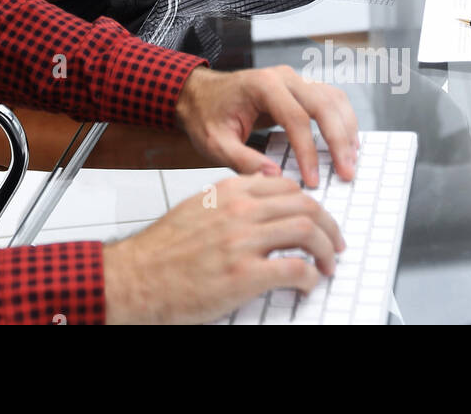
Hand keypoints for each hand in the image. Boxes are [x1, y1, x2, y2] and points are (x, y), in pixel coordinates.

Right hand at [103, 174, 344, 323]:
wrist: (137, 277)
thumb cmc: (163, 250)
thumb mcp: (197, 209)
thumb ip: (229, 202)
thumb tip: (261, 204)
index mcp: (228, 192)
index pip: (286, 186)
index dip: (309, 203)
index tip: (316, 219)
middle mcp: (238, 210)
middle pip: (304, 205)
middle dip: (328, 225)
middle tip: (333, 243)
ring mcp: (242, 242)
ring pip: (307, 231)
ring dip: (326, 250)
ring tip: (327, 264)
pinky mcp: (245, 275)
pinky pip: (296, 269)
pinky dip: (310, 277)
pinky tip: (306, 284)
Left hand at [174, 66, 358, 186]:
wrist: (199, 95)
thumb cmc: (206, 115)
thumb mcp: (215, 143)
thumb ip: (243, 160)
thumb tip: (275, 177)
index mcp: (262, 85)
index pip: (296, 118)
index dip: (308, 152)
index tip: (313, 180)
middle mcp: (283, 77)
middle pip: (323, 104)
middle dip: (338, 140)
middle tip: (346, 172)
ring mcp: (294, 79)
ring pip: (333, 99)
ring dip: (347, 129)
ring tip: (350, 161)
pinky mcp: (300, 88)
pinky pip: (330, 100)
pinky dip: (342, 121)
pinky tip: (346, 144)